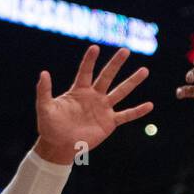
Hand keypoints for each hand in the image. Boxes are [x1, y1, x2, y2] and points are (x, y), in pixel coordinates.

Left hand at [34, 45, 153, 164]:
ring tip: (144, 70)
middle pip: (107, 76)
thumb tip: (43, 73)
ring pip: (120, 92)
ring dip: (132, 81)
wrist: (59, 146)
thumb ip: (44, 91)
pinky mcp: (109, 122)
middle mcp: (93, 96)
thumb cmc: (50, 127)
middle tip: (126, 50)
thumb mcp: (45, 108)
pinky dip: (138, 111)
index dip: (90, 60)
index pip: (86, 71)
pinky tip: (150, 105)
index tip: (95, 47)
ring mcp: (103, 109)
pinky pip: (126, 115)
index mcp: (79, 90)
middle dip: (116, 63)